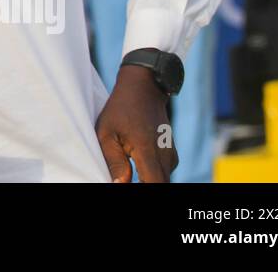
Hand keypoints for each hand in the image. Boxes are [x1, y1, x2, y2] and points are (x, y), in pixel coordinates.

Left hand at [94, 65, 176, 181]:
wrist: (143, 88)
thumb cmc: (120, 109)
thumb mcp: (107, 133)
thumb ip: (114, 161)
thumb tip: (119, 185)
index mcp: (148, 150)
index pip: (154, 184)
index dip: (143, 190)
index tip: (129, 184)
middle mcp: (164, 154)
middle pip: (161, 184)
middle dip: (145, 186)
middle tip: (126, 180)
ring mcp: (171, 153)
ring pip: (164, 180)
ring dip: (149, 181)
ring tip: (132, 176)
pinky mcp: (171, 153)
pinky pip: (165, 172)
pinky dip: (154, 176)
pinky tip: (139, 173)